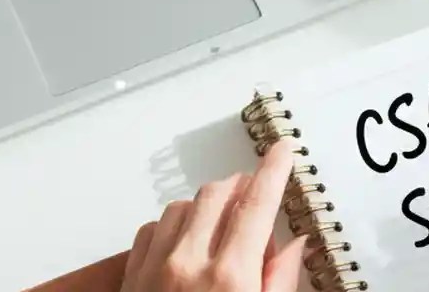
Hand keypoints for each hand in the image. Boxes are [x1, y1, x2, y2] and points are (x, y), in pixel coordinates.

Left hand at [120, 140, 307, 291]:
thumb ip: (281, 280)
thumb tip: (296, 245)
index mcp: (231, 277)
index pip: (258, 205)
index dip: (273, 171)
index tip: (281, 150)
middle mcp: (190, 265)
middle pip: (218, 194)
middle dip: (241, 188)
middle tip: (255, 206)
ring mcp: (155, 268)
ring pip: (182, 206)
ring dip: (206, 208)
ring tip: (221, 233)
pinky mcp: (132, 277)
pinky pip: (152, 229)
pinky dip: (173, 227)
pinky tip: (187, 246)